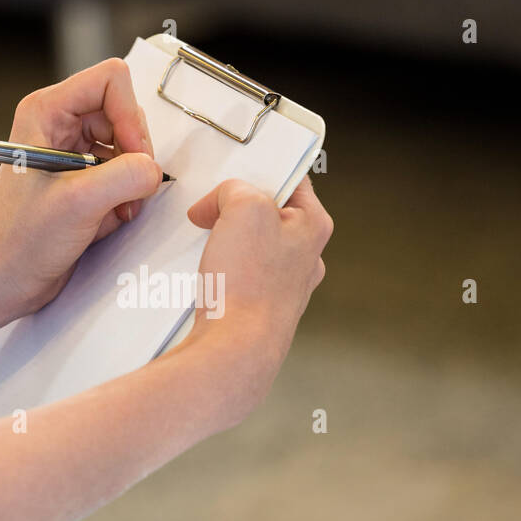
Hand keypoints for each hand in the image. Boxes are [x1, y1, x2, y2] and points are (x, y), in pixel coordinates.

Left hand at [0, 59, 163, 328]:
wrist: (4, 280)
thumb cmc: (20, 241)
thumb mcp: (78, 203)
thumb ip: (125, 176)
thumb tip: (154, 170)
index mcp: (46, 111)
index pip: (111, 81)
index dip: (130, 115)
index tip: (134, 154)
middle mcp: (59, 125)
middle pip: (125, 113)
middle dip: (134, 153)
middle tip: (128, 188)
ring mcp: (73, 153)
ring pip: (129, 147)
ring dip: (132, 180)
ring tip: (116, 209)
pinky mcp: (84, 180)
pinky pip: (125, 175)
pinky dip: (126, 198)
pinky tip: (108, 219)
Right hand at [182, 174, 332, 413]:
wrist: (232, 349)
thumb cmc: (250, 288)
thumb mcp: (243, 208)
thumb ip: (235, 189)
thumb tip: (220, 204)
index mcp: (314, 226)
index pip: (291, 178)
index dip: (259, 171)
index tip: (237, 176)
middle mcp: (304, 257)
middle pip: (266, 212)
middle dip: (235, 210)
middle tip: (217, 214)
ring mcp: (282, 283)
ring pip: (248, 244)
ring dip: (223, 241)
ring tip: (210, 249)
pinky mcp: (257, 304)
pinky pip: (234, 273)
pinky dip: (217, 269)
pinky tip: (206, 276)